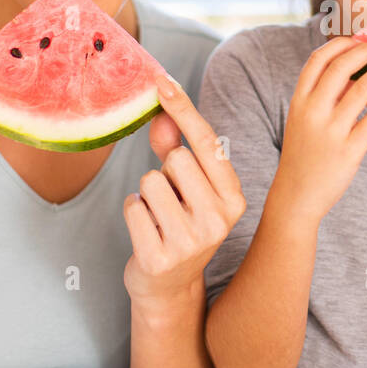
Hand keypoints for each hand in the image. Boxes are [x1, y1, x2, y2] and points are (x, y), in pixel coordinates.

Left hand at [123, 69, 246, 308]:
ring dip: (146, 194)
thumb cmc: (178, 226)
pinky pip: (132, 206)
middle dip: (164, 171)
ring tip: (158, 218)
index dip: (183, 108)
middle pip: (176, 158)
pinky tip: (146, 232)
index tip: (161, 79)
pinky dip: (133, 212)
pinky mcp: (160, 257)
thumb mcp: (185, 188)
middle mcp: (219, 219)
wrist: (168, 288)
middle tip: (170, 200)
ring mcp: (192, 241)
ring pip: (150, 180)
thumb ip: (175, 148)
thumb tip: (159, 117)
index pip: (208, 143)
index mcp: (233, 198)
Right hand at [272, 36, 366, 221]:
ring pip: (361, 89)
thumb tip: (352, 70)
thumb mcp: (302, 120)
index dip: (340, 44)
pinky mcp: (350, 150)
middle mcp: (313, 112)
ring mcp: (332, 131)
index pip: (317, 60)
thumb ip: (322, 96)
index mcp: (299, 101)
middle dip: (366, 49)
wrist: (296, 196)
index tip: (360, 38)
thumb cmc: (302, 155)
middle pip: (341, 67)